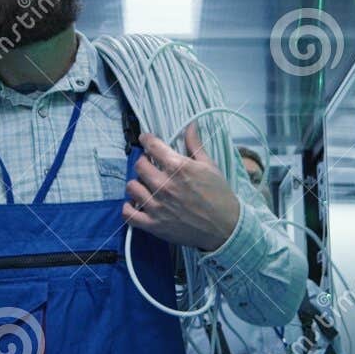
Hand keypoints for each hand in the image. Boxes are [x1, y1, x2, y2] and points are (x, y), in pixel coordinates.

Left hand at [123, 123, 241, 251]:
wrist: (226, 228)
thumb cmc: (219, 196)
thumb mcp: (210, 166)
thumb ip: (195, 145)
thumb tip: (190, 125)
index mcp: (178, 167)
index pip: (152, 146)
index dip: (146, 140)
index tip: (145, 139)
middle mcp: (164, 185)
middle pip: (139, 165)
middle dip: (144, 162)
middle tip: (150, 165)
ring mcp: (157, 206)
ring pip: (131, 187)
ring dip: (137, 184)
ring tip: (145, 185)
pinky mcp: (154, 225)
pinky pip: (128, 214)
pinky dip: (129, 208)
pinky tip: (136, 204)